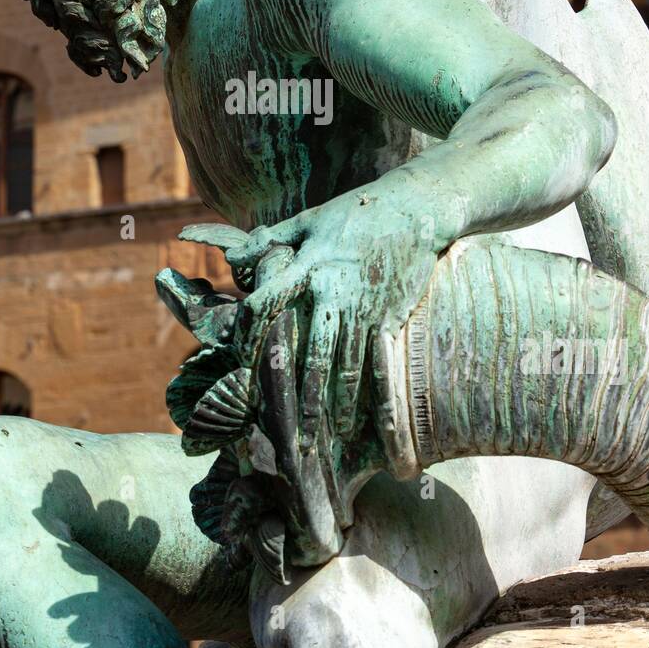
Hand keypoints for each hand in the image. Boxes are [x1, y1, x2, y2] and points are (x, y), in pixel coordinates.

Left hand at [189, 182, 443, 449]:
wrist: (414, 207)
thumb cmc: (355, 213)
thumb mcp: (309, 220)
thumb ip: (270, 240)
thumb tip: (234, 258)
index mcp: (307, 266)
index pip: (266, 303)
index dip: (250, 334)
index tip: (240, 363)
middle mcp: (333, 290)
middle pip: (311, 352)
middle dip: (299, 397)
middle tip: (289, 436)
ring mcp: (366, 306)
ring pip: (346, 366)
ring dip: (334, 407)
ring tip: (322, 441)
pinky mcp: (392, 314)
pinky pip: (380, 363)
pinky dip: (374, 398)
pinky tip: (367, 424)